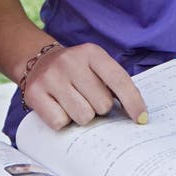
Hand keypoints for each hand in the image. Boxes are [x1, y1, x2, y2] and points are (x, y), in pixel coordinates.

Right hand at [22, 42, 147, 129]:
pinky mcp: (35, 92)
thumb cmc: (76, 70)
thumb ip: (115, 83)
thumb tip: (137, 114)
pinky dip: (62, 121)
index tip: (141, 119)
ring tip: (73, 102)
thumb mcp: (96, 66)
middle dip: (99, 108)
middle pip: (102, 105)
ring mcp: (51, 76)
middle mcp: (70, 61)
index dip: (133, 102)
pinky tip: (58, 107)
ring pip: (83, 117)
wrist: (37, 61)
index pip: (118, 80)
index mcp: (91, 52)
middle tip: (88, 98)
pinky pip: (60, 123)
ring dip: (81, 116)